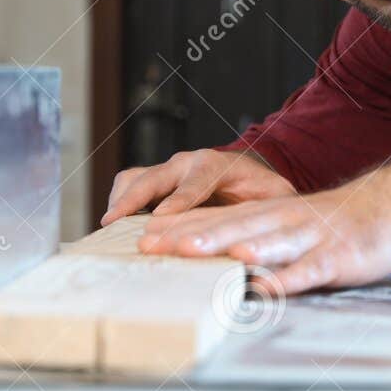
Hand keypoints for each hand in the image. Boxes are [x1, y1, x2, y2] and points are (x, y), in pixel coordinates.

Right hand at [102, 149, 293, 225]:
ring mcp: (167, 170)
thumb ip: (277, 205)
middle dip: (133, 200)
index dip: (178, 200)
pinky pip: (129, 183)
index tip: (162, 216)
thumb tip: (281, 225)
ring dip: (120, 200)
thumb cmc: (260, 186)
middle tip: (115, 221)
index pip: (194, 183)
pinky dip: (118, 202)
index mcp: (215, 165)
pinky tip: (114, 227)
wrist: (247, 171)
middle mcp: (186, 163)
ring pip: (134, 177)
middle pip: (153, 178)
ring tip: (109, 227)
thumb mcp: (276, 193)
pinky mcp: (155, 179)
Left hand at [136, 180, 390, 293]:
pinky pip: (308, 270)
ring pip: (268, 242)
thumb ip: (249, 231)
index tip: (141, 239)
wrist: (390, 205)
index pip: (216, 217)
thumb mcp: (285, 221)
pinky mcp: (337, 257)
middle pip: (233, 227)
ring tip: (201, 254)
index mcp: (267, 214)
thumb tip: (201, 245)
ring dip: (233, 248)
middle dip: (193, 236)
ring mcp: (310, 237)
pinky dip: (287, 278)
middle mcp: (283, 221)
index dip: (179, 227)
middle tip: (156, 246)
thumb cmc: (331, 222)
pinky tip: (267, 287)